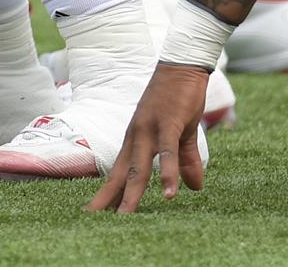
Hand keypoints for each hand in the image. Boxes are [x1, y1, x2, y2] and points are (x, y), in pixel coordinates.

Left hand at [86, 63, 210, 212]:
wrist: (182, 65)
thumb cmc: (179, 99)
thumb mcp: (182, 135)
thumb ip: (185, 161)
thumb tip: (194, 188)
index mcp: (136, 140)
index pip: (119, 172)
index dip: (108, 193)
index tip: (94, 213)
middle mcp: (136, 137)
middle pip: (120, 174)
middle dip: (107, 199)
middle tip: (93, 222)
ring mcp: (149, 130)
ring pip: (139, 168)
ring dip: (132, 194)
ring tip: (124, 217)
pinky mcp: (167, 123)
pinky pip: (166, 153)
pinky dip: (167, 173)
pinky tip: (169, 193)